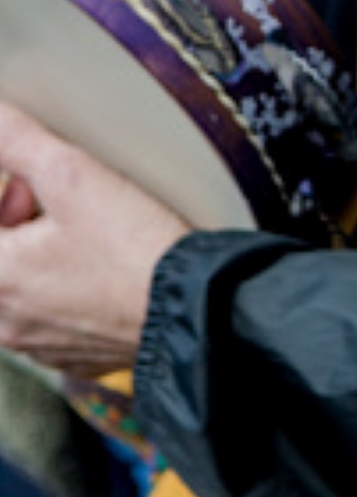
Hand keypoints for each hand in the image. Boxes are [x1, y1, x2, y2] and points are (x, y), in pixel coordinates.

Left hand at [0, 100, 189, 374]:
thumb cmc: (137, 253)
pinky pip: (46, 318)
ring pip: (13, 290)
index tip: (25, 182)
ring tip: (72, 233)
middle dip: (10, 220)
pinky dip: (58, 290)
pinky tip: (94, 270)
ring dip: (30, 256)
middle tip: (42, 198)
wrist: (196, 311)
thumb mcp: (72, 175)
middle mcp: (5, 321)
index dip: (4, 196)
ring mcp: (38, 344)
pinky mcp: (72, 357)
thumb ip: (15, 139)